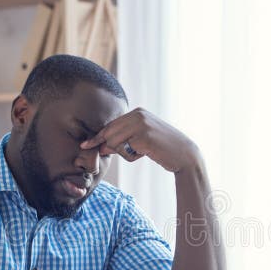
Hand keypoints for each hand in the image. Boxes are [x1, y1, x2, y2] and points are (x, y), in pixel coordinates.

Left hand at [81, 108, 199, 172]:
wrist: (184, 155)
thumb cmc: (162, 149)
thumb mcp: (140, 142)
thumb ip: (121, 141)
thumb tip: (101, 146)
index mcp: (137, 112)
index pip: (111, 125)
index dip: (99, 137)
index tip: (86, 144)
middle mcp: (137, 114)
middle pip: (109, 132)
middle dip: (109, 147)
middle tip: (124, 154)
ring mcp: (140, 123)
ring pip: (113, 142)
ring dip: (124, 153)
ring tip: (142, 152)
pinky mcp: (142, 135)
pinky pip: (123, 150)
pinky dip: (131, 157)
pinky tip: (146, 154)